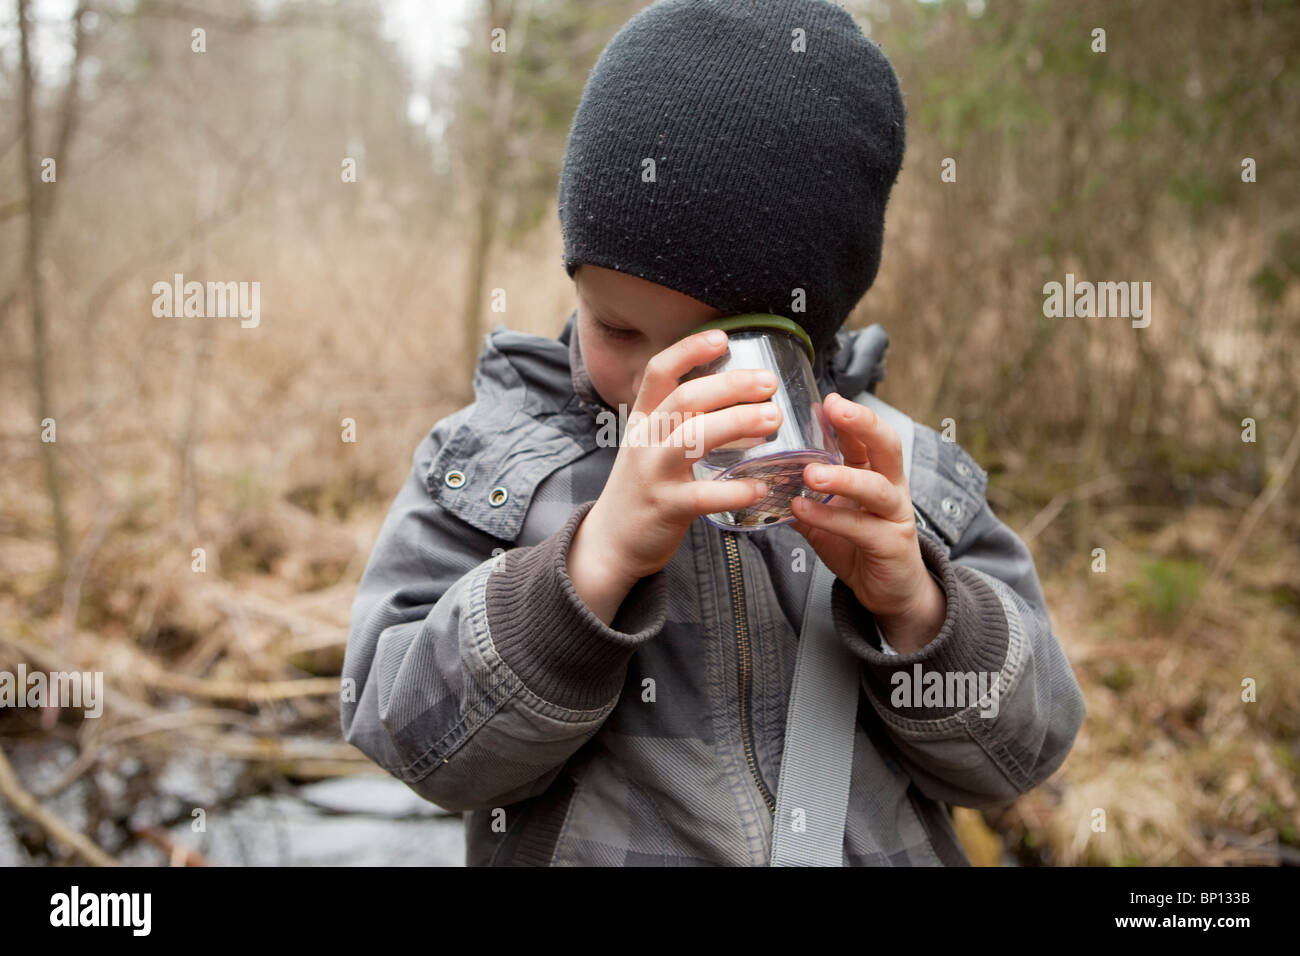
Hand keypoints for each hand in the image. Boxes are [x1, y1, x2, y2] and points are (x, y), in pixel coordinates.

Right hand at [568, 330, 783, 623]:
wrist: (611, 541)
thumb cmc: (643, 488)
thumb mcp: (650, 444)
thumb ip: (682, 421)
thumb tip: (737, 396)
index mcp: (643, 420)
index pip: (659, 372)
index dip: (689, 350)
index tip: (724, 337)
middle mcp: (645, 441)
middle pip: (685, 399)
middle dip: (730, 385)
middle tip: (768, 382)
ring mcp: (653, 474)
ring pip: (692, 438)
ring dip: (736, 424)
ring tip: (773, 420)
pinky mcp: (666, 508)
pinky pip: (704, 495)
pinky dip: (735, 490)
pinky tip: (761, 486)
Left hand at [789, 391, 946, 653]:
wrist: (890, 591)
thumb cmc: (859, 546)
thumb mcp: (827, 514)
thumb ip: (804, 493)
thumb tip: (764, 475)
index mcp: (876, 472)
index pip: (866, 435)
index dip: (848, 415)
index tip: (824, 398)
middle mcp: (892, 487)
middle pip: (887, 445)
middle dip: (863, 423)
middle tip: (835, 408)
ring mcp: (895, 515)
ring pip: (875, 487)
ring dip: (842, 476)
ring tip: (810, 473)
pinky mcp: (891, 545)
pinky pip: (860, 527)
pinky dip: (831, 517)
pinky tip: (804, 510)